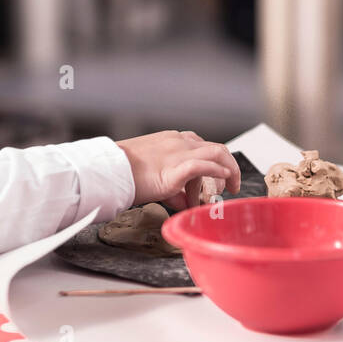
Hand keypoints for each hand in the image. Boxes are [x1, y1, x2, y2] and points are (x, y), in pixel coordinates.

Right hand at [114, 129, 239, 210]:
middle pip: (216, 148)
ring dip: (230, 169)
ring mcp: (179, 152)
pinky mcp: (176, 168)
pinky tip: (224, 181)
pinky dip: (218, 172)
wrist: (109, 170)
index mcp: (173, 140)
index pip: (203, 146)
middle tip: (233, 184)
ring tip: (232, 186)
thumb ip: (174, 187)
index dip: (215, 162)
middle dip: (230, 165)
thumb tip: (185, 201)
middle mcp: (179, 142)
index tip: (219, 177)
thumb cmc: (126, 173)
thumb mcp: (155, 175)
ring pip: (216, 152)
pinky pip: (204, 166)